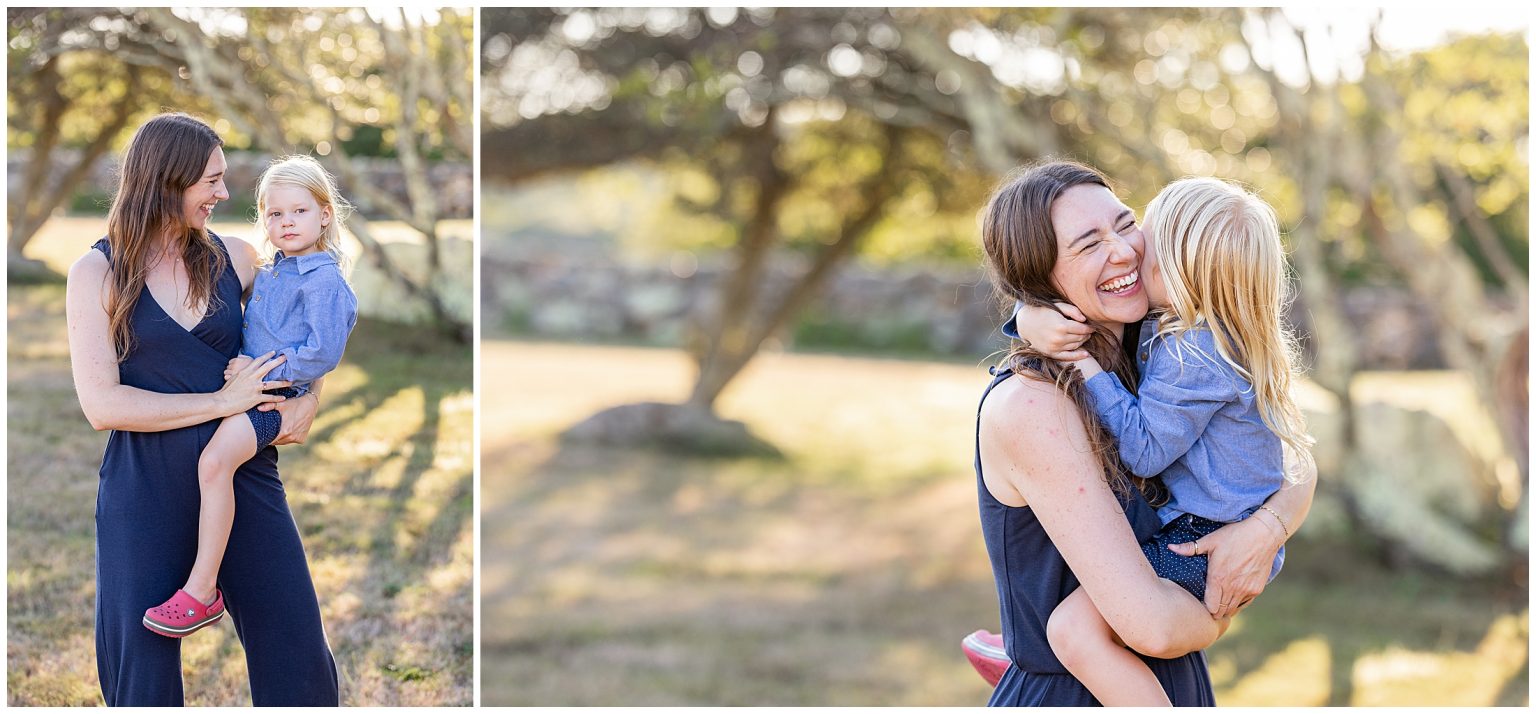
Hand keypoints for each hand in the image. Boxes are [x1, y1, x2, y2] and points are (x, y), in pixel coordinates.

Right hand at [216, 351, 290, 413]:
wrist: (222, 401)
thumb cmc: (227, 390)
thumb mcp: (234, 377)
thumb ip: (241, 372)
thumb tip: (244, 368)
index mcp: (246, 372)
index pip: (258, 361)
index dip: (266, 356)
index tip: (274, 352)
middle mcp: (251, 378)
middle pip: (267, 367)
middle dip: (277, 362)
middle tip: (286, 358)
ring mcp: (254, 388)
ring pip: (272, 384)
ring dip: (283, 383)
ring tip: (291, 382)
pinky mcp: (256, 398)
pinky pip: (269, 398)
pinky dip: (277, 398)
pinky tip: (284, 398)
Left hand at [224, 354, 254, 380]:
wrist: (258, 376)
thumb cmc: (255, 368)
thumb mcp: (250, 359)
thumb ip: (243, 356)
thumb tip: (239, 356)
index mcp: (237, 360)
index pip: (230, 362)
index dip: (233, 365)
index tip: (237, 368)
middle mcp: (234, 365)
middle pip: (228, 367)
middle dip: (231, 369)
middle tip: (236, 372)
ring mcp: (233, 372)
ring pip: (226, 372)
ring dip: (229, 374)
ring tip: (234, 376)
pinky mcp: (232, 378)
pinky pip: (225, 377)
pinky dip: (228, 378)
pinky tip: (232, 379)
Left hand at [264, 392, 317, 444]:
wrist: (311, 405)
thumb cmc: (295, 404)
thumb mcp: (282, 404)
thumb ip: (269, 406)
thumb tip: (258, 408)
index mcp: (284, 431)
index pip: (270, 440)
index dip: (265, 437)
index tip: (261, 433)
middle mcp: (291, 437)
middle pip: (276, 442)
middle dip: (272, 437)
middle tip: (269, 430)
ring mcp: (297, 439)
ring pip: (283, 442)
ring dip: (280, 438)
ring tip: (278, 430)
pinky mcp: (301, 439)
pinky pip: (291, 441)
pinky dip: (289, 437)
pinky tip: (288, 430)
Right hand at [1014, 302, 1093, 360]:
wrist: (1026, 322)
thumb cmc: (1044, 311)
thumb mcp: (1058, 305)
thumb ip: (1072, 310)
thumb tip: (1085, 319)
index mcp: (1062, 326)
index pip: (1083, 329)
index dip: (1089, 327)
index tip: (1092, 326)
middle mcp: (1059, 339)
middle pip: (1080, 338)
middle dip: (1086, 334)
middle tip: (1087, 330)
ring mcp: (1054, 347)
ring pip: (1076, 346)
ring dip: (1082, 341)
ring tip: (1082, 336)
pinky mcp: (1051, 353)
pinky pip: (1067, 357)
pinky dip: (1078, 356)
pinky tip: (1086, 354)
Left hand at [1167, 514, 1284, 618]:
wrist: (1263, 534)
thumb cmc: (1234, 535)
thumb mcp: (1210, 540)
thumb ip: (1190, 548)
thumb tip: (1170, 547)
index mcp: (1218, 578)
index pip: (1209, 606)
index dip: (1203, 607)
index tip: (1200, 602)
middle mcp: (1232, 587)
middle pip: (1220, 611)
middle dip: (1213, 610)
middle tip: (1208, 603)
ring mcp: (1246, 590)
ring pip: (1232, 609)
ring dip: (1225, 608)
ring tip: (1219, 601)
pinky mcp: (1256, 589)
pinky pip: (1244, 603)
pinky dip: (1238, 602)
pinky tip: (1232, 595)